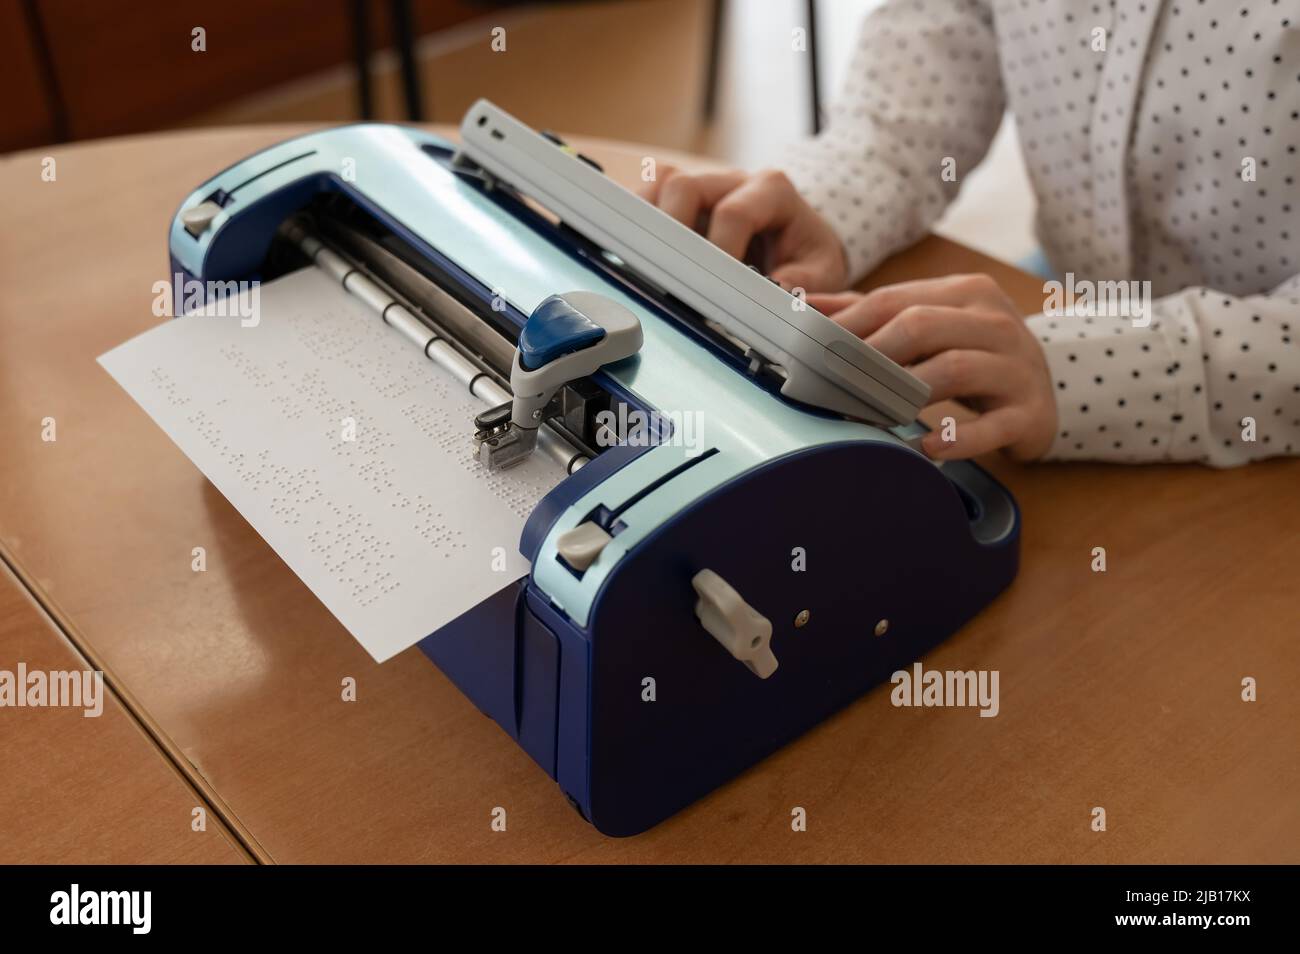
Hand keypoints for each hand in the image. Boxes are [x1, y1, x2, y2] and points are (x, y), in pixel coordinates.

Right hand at [637, 166, 847, 292]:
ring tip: (648, 264)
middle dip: (673, 233)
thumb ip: (801, 285)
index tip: (716, 289)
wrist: (802, 243)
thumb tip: (775, 302)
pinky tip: (639, 253)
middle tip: (674, 277)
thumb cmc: (808, 256)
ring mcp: (704, 187)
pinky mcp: (682, 200)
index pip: (734, 212)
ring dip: (649, 224)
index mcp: (772, 191)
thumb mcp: (821, 273)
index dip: (719, 251)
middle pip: (685, 187)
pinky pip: (650, 196)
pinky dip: (640, 223)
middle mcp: (733, 181)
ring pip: (661, 185)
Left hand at [808, 274, 1056, 461]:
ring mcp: (1017, 367)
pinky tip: (927, 447)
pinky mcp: (1029, 412)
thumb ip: (871, 314)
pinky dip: (957, 438)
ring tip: (869, 416)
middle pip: (921, 327)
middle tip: (832, 384)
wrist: (1043, 393)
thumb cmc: (974, 356)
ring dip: (903, 394)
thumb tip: (805, 305)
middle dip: (869, 356)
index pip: (893, 302)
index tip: (810, 353)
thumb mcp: (932, 324)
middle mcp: (995, 322)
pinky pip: (992, 425)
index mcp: (966, 293)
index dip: (847, 327)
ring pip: (954, 369)